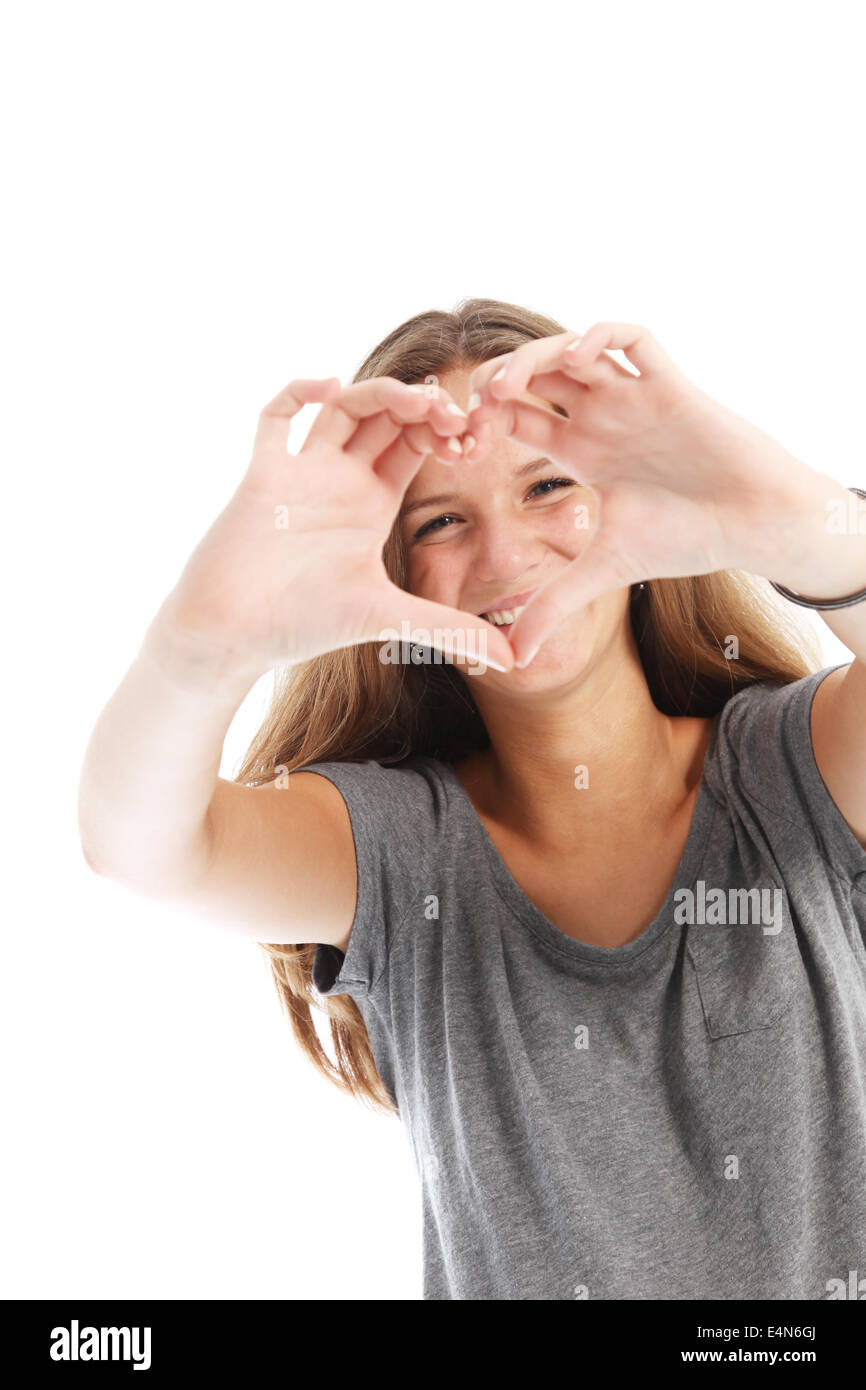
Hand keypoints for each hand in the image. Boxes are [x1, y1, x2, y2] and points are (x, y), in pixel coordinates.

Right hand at [152, 375, 514, 676]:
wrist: (232, 638)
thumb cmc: (302, 626)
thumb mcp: (387, 620)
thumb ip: (449, 630)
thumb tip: (512, 660)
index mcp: (372, 504)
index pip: (415, 445)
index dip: (445, 432)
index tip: (472, 438)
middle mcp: (339, 480)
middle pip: (384, 417)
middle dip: (419, 404)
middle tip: (451, 409)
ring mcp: (300, 472)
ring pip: (340, 407)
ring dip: (375, 392)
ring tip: (411, 396)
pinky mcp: (261, 474)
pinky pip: (274, 417)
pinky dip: (296, 393)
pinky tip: (327, 386)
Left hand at [465, 322, 819, 664]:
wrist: (752, 528)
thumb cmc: (686, 540)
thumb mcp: (602, 573)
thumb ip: (553, 606)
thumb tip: (511, 658)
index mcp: (580, 449)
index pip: (517, 416)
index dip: (483, 423)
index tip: (460, 447)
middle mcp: (601, 416)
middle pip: (535, 376)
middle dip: (496, 384)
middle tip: (470, 411)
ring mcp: (633, 396)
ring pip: (572, 348)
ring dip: (533, 357)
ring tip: (505, 386)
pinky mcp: (669, 384)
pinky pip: (632, 337)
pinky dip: (600, 334)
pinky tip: (575, 359)